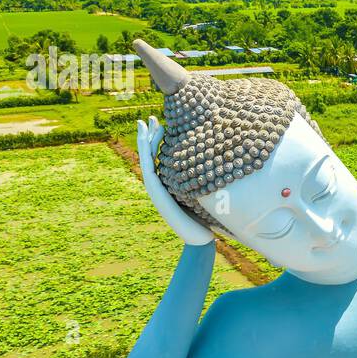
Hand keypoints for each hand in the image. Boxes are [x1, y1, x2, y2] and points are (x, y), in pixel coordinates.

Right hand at [137, 117, 213, 245]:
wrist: (199, 238)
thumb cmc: (204, 219)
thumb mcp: (202, 195)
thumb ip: (201, 183)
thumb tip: (213, 169)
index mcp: (168, 182)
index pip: (160, 156)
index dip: (158, 139)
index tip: (161, 123)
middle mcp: (160, 185)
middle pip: (150, 155)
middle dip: (148, 136)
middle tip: (147, 118)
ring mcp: (157, 190)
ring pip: (146, 161)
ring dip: (144, 143)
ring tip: (143, 125)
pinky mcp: (159, 196)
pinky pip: (150, 173)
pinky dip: (147, 159)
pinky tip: (147, 146)